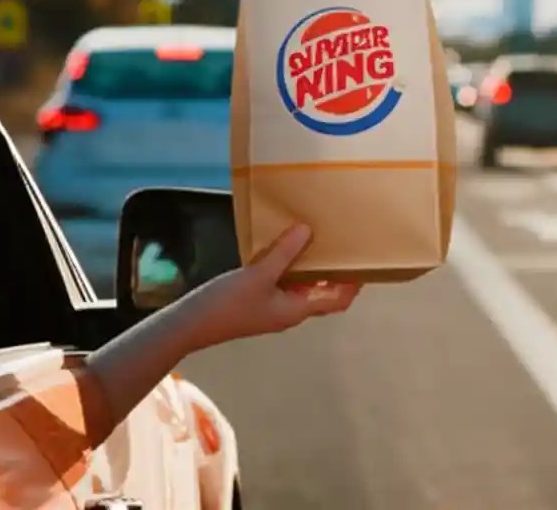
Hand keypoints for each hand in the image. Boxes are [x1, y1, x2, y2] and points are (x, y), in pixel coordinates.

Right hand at [182, 224, 360, 349]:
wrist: (191, 325)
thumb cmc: (228, 304)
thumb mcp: (258, 275)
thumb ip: (284, 253)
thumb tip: (308, 230)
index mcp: (297, 310)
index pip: (337, 300)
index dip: (353, 284)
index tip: (365, 262)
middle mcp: (290, 311)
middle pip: (322, 294)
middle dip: (335, 273)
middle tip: (344, 245)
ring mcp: (274, 308)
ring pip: (303, 288)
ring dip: (312, 269)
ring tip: (319, 241)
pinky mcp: (259, 302)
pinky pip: (284, 284)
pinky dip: (291, 268)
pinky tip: (286, 249)